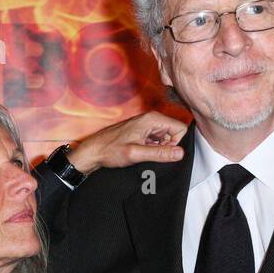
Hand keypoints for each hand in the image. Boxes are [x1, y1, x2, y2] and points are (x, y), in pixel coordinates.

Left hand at [65, 111, 187, 174]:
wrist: (93, 152)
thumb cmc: (109, 150)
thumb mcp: (136, 153)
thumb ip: (159, 153)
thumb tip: (180, 153)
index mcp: (152, 119)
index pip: (180, 128)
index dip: (175, 144)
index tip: (162, 152)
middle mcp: (151, 119)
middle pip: (174, 134)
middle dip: (166, 147)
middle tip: (149, 154)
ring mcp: (147, 126)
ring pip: (166, 139)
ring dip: (158, 149)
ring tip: (141, 153)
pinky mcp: (142, 133)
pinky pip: (156, 142)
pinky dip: (151, 149)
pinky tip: (139, 152)